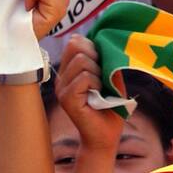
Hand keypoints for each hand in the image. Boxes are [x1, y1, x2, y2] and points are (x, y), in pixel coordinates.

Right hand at [54, 34, 122, 149]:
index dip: (93, 47)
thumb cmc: (110, 106)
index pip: (75, 41)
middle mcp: (62, 77)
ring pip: (81, 61)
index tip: (102, 65)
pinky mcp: (66, 99)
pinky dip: (96, 84)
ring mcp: (61, 88)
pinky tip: (97, 95)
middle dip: (96, 57)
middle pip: (76, 46)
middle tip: (102, 78)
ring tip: (100, 89)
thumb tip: (98, 38)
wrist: (106, 135)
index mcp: (69, 70)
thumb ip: (103, 57)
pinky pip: (83, 78)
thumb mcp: (109, 74)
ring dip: (98, 73)